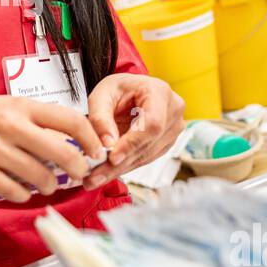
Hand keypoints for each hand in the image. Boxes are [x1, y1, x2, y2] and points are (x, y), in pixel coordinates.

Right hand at [0, 96, 104, 203]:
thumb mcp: (11, 107)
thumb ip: (40, 120)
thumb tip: (79, 138)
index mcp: (22, 106)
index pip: (69, 120)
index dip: (90, 138)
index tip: (97, 151)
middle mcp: (9, 125)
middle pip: (60, 151)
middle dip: (76, 168)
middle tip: (79, 174)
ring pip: (38, 175)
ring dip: (50, 184)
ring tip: (49, 184)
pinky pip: (13, 190)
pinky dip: (23, 194)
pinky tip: (23, 190)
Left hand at [82, 74, 185, 188]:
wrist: (128, 92)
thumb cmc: (118, 89)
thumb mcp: (102, 94)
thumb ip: (101, 117)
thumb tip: (107, 144)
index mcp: (160, 92)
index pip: (152, 124)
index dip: (132, 143)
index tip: (112, 157)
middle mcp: (172, 111)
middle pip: (149, 144)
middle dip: (119, 162)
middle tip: (94, 176)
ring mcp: (173, 129)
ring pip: (146, 156)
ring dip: (119, 169)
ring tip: (94, 178)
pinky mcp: (165, 143)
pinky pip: (145, 159)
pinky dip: (124, 167)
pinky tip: (105, 174)